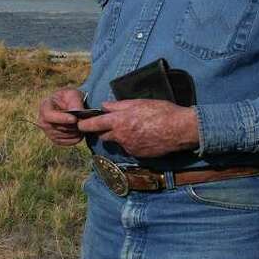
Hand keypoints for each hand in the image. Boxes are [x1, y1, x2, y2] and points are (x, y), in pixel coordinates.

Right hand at [35, 86, 88, 145]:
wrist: (70, 106)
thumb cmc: (70, 98)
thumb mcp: (73, 94)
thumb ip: (75, 102)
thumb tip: (77, 111)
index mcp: (45, 107)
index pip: (49, 116)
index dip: (61, 118)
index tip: (74, 119)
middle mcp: (43, 121)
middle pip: (58, 127)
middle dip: (73, 125)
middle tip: (84, 120)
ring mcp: (48, 132)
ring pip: (64, 135)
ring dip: (76, 131)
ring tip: (82, 124)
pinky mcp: (55, 140)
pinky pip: (67, 142)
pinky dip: (76, 138)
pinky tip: (80, 130)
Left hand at [76, 99, 200, 156]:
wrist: (180, 130)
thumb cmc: (162, 112)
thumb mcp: (140, 103)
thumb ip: (119, 105)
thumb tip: (105, 106)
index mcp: (120, 121)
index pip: (95, 124)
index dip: (85, 125)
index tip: (78, 125)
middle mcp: (121, 136)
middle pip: (103, 136)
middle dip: (103, 131)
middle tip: (111, 124)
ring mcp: (129, 147)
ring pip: (118, 142)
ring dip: (121, 136)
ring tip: (136, 128)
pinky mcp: (137, 155)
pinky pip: (130, 148)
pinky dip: (133, 143)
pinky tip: (144, 136)